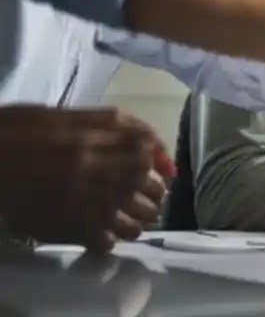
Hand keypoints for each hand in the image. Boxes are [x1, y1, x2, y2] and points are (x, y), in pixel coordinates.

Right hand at [0, 106, 160, 251]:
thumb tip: (149, 140)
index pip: (146, 153)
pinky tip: (106, 235)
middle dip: (153, 192)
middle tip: (146, 194)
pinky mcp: (66, 227)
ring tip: (131, 218)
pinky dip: (111, 239)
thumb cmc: (16, 131)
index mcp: (93, 140)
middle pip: (147, 187)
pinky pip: (105, 240)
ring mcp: (81, 201)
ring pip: (133, 219)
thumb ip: (111, 124)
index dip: (156, 161)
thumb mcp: (64, 115)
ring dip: (138, 219)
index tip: (154, 167)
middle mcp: (92, 170)